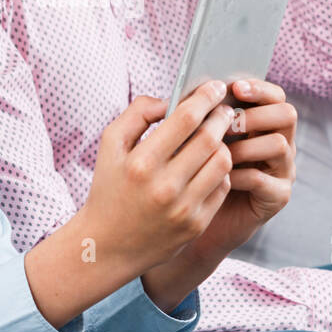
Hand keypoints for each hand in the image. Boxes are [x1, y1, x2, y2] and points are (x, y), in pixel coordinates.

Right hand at [80, 81, 234, 274]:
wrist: (108, 245)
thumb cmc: (109, 188)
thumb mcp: (110, 145)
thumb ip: (137, 113)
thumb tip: (170, 100)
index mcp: (141, 162)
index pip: (186, 119)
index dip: (205, 97)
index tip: (215, 87)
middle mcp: (164, 186)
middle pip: (210, 139)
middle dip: (221, 117)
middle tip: (223, 109)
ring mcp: (183, 208)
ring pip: (222, 163)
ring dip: (223, 144)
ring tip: (216, 138)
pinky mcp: (196, 224)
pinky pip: (222, 187)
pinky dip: (220, 172)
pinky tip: (210, 165)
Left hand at [178, 78, 295, 266]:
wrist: (195, 216)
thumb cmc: (193, 171)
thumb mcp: (196, 138)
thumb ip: (201, 115)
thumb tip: (195, 92)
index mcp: (263, 123)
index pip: (274, 95)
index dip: (258, 88)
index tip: (235, 87)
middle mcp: (279, 142)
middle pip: (287, 114)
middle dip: (256, 115)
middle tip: (230, 123)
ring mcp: (282, 170)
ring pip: (279, 144)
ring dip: (246, 146)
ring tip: (220, 153)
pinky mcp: (277, 196)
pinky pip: (264, 179)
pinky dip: (240, 175)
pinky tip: (220, 178)